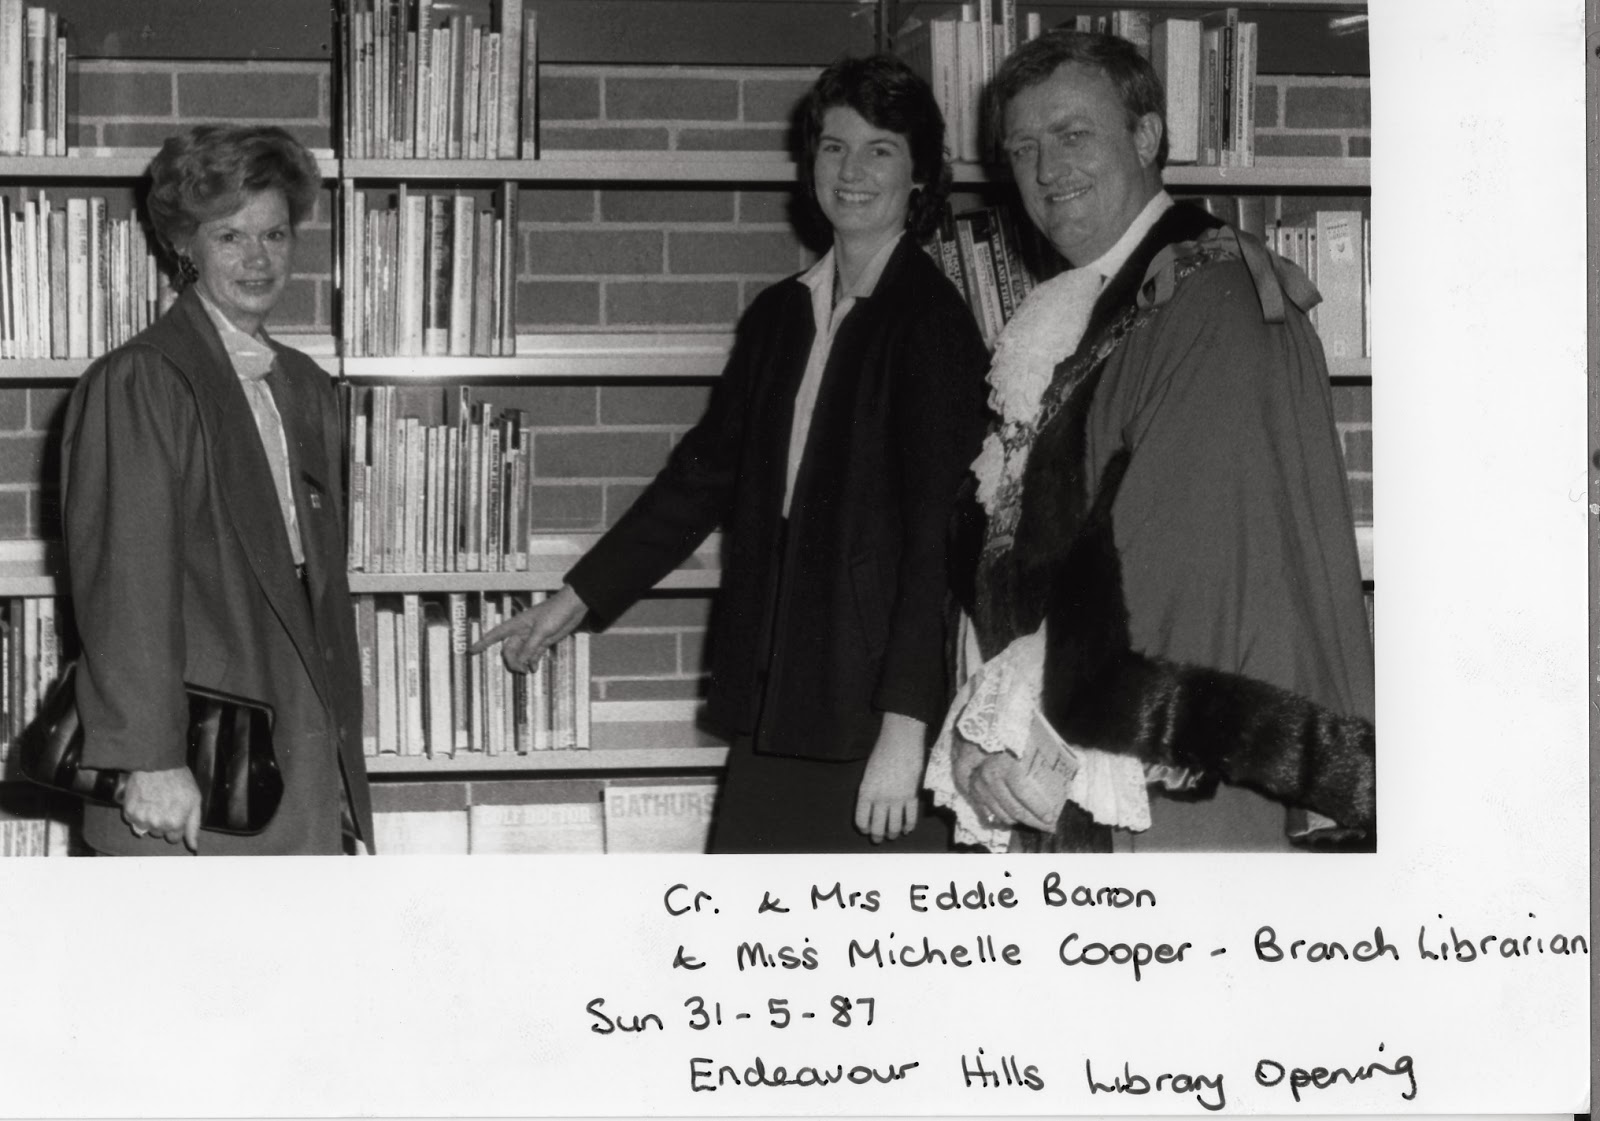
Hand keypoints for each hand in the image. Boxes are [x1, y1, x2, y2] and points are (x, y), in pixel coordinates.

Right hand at [122, 767, 202, 851]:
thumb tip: (193, 846)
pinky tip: (144, 800)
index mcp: (175, 823)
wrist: (158, 763)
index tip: (176, 813)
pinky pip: (133, 821)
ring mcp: (141, 819)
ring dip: (149, 819)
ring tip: (154, 801)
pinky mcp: (129, 812)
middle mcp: (157, 824)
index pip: (174, 838)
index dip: (176, 825)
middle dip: (163, 823)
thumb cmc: (179, 780)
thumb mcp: (195, 801)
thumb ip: (193, 826)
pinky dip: (138, 813)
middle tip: (165, 804)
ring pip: (146, 829)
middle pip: (159, 834)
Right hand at [468, 583, 588, 672]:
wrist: (573, 607)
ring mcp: (532, 637)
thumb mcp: (542, 631)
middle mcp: (522, 632)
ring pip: (520, 654)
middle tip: (520, 671)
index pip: (495, 634)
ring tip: (528, 672)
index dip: (482, 643)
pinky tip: (534, 670)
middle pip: (509, 650)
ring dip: (522, 664)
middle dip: (511, 661)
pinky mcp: (543, 641)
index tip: (470, 651)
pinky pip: (533, 655)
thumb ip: (531, 646)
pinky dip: (532, 663)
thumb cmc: (555, 613)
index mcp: (517, 625)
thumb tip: (522, 661)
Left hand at [854, 712, 927, 842]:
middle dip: (877, 836)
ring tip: (892, 835)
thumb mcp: (868, 773)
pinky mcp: (912, 796)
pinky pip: (910, 818)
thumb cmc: (882, 752)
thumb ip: (870, 791)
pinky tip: (907, 829)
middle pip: (878, 827)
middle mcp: (880, 799)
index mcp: (866, 792)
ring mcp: (897, 799)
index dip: (864, 828)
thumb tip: (873, 808)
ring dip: (892, 833)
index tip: (866, 830)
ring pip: (894, 826)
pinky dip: (908, 826)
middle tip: (878, 839)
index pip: (862, 820)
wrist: (902, 741)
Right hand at [951, 740, 1055, 831]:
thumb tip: (1059, 782)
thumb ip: (1039, 758)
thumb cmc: (1008, 734)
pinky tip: (1013, 822)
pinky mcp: (972, 789)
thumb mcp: (1025, 741)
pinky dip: (1000, 818)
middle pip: (1014, 808)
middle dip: (1033, 821)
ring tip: (1033, 823)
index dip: (1038, 808)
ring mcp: (978, 785)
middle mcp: (989, 777)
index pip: (1024, 793)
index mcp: (1004, 764)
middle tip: (1048, 827)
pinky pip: (986, 811)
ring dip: (1019, 822)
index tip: (1051, 819)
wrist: (977, 728)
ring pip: (1001, 813)